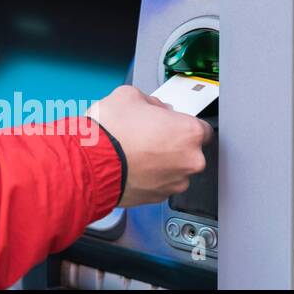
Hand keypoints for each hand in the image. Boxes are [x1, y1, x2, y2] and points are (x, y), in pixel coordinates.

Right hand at [86, 84, 213, 208]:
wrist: (90, 164)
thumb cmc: (111, 132)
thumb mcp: (128, 96)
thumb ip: (150, 101)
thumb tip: (152, 108)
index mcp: (189, 132)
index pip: (202, 128)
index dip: (182, 123)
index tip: (170, 123)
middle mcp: (190, 160)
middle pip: (189, 150)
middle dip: (171, 143)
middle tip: (147, 135)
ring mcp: (175, 182)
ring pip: (175, 169)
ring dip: (161, 161)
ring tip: (135, 151)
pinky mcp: (158, 197)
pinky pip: (160, 183)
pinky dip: (150, 176)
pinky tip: (131, 165)